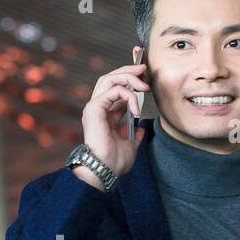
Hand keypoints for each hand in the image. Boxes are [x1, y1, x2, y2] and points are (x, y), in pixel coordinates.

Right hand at [77, 62, 148, 188]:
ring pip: (109, 79)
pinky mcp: (95, 108)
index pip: (115, 90)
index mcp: (104, 116)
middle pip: (110, 79)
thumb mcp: (130, 146)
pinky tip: (136, 109)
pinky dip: (129, 96)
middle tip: (143, 68)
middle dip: (128, 70)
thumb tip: (141, 130)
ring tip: (144, 85)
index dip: (129, 81)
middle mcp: (97, 109)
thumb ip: (134, 136)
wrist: (105, 171)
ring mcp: (94, 107)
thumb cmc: (114, 163)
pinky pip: (114, 91)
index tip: (145, 80)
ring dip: (129, 77)